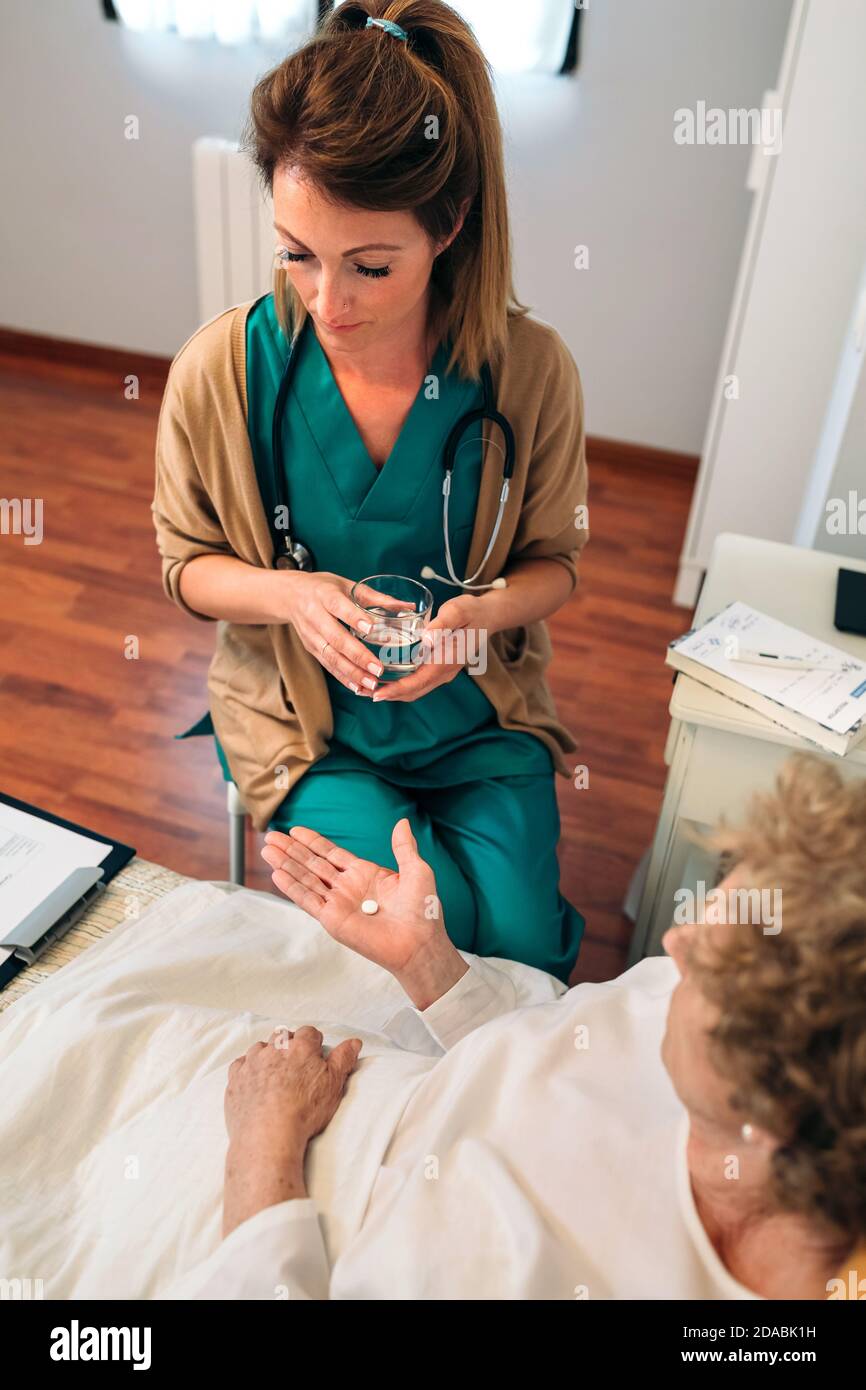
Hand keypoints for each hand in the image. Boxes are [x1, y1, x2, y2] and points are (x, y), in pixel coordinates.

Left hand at [222, 1025, 361, 1236]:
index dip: (314, 1044)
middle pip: (283, 1036)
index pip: (309, 1033)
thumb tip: (353, 1042)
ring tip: (275, 1074)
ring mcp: (252, 1062)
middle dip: (290, 1046)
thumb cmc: (304, 1111)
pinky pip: (240, 1064)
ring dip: (267, 1055)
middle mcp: (274, 1048)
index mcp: (300, 1047)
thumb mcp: (334, 1085)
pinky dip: (247, 1068)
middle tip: (296, 1066)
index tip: (316, 1056)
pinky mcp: (236, 1079)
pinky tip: (255, 1080)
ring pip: (260, 1048)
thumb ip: (343, 1059)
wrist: (268, 1135)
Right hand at [262, 818, 467, 1007]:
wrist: (420, 942)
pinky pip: (308, 900)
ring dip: (286, 864)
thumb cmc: (422, 910)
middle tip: (270, 836)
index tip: (295, 830)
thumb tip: (402, 822)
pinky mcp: (333, 920)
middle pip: (312, 864)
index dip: (313, 842)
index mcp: (365, 874)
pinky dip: (292, 887)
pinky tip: (277, 874)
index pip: (332, 854)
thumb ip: (404, 847)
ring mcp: (338, 904)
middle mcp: (347, 888)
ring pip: (306, 879)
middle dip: (292, 850)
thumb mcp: (416, 871)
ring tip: (267, 849)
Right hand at [278, 571, 388, 694]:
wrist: (289, 596)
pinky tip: (359, 688)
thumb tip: (407, 606)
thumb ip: (376, 598)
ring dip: (352, 673)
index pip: (339, 607)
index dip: (354, 618)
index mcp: (325, 595)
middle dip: (357, 655)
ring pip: (331, 656)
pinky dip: (343, 678)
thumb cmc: (324, 588)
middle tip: (378, 669)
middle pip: (335, 638)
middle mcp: (314, 615)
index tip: (371, 629)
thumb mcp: (347, 585)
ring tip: (372, 684)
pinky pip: (327, 665)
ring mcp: (310, 635)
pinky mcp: (310, 648)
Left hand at [371, 594, 483, 702]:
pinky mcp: (440, 668)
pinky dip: (400, 685)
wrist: (489, 616)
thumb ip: (441, 625)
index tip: (375, 694)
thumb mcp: (458, 611)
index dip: (395, 690)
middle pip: (412, 692)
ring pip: (414, 690)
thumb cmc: (471, 612)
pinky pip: (418, 682)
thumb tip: (425, 640)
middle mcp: (444, 672)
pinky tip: (385, 678)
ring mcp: (443, 672)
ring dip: (392, 692)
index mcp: (446, 661)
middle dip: (387, 695)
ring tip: (367, 688)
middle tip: (361, 691)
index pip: (417, 682)